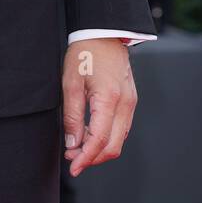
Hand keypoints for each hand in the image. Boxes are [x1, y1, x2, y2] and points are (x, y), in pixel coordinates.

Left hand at [62, 39, 137, 176]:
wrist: (104, 34)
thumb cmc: (85, 54)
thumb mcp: (70, 84)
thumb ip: (72, 116)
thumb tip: (72, 144)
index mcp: (109, 99)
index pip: (99, 141)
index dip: (85, 158)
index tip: (73, 168)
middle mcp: (125, 104)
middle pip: (114, 146)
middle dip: (93, 158)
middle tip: (72, 160)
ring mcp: (130, 103)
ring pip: (119, 139)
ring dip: (100, 149)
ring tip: (77, 149)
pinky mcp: (130, 101)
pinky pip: (121, 128)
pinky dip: (107, 138)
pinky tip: (90, 136)